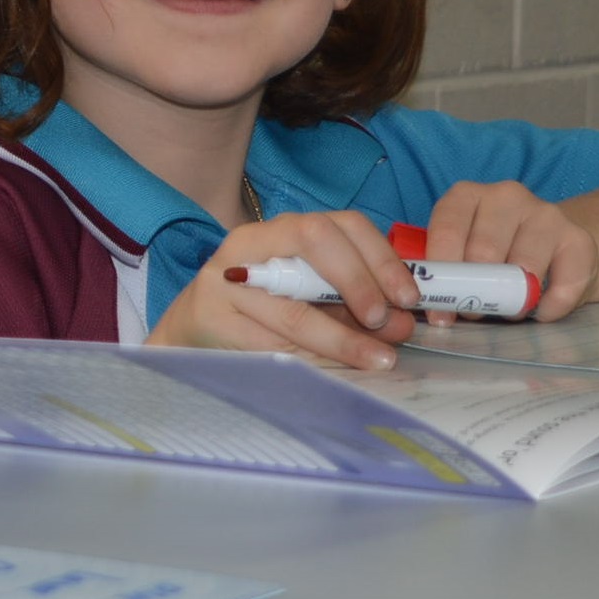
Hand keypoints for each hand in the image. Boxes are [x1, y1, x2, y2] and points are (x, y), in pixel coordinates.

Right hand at [147, 210, 420, 368]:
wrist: (190, 331)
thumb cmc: (258, 311)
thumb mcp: (305, 295)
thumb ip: (350, 302)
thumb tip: (402, 321)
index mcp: (283, 230)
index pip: (339, 224)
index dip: (380, 257)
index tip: (408, 296)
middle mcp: (252, 243)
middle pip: (314, 239)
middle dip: (359, 280)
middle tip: (387, 321)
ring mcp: (227, 279)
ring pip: (294, 307)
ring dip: (344, 338)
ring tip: (379, 359)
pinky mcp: (212, 317)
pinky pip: (270, 344)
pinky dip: (309, 360)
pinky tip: (333, 374)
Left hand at [421, 180, 598, 324]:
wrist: (553, 250)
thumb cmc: (493, 256)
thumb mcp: (460, 254)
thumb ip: (440, 270)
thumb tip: (418, 303)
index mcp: (467, 196)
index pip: (447, 228)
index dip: (441, 271)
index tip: (438, 307)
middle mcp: (506, 196)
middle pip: (484, 249)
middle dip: (475, 290)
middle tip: (473, 312)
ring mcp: (545, 213)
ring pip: (525, 266)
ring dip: (514, 301)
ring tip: (509, 310)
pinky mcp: (578, 238)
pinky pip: (564, 283)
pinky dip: (551, 306)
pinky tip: (542, 311)